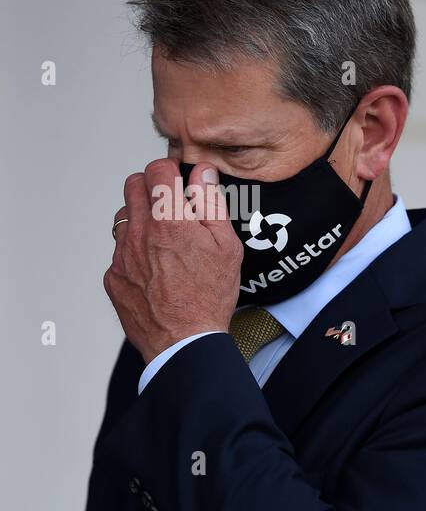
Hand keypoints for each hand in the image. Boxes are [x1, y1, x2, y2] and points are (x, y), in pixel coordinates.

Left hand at [105, 159, 242, 363]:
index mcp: (169, 220)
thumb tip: (202, 173)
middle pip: (133, 185)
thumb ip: (211, 204)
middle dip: (152, 187)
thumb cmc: (209, 296)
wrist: (184, 341)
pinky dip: (136, 252)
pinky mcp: (113, 275)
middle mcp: (139, 232)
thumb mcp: (226, 246)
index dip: (170, 170)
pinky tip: (156, 270)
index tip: (179, 179)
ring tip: (165, 242)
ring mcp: (121, 254)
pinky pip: (120, 251)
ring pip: (125, 217)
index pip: (157, 170)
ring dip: (142, 219)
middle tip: (172, 205)